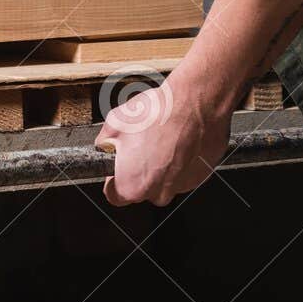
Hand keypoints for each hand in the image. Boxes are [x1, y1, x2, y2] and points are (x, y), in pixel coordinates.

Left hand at [96, 70, 232, 207]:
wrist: (197, 106)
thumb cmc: (160, 114)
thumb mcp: (116, 122)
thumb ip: (104, 142)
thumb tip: (103, 147)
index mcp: (132, 185)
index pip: (114, 195)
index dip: (112, 178)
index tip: (116, 166)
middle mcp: (157, 193)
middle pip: (141, 189)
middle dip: (138, 170)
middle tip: (140, 146)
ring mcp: (181, 187)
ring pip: (163, 182)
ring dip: (160, 166)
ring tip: (161, 139)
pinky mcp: (199, 177)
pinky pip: (182, 174)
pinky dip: (179, 161)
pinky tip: (177, 140)